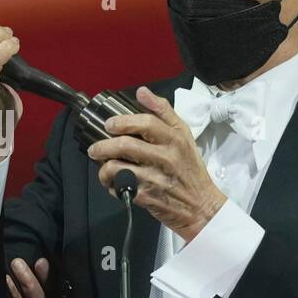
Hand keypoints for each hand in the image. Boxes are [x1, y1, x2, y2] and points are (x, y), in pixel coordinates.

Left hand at [86, 86, 227, 240]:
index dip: (122, 122)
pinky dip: (111, 186)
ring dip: (104, 169)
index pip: (145, 123)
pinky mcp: (147, 197)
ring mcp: (155, 178)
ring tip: (104, 168)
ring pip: (116, 168)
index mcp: (175, 139)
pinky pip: (118, 188)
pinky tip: (116, 184)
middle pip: (125, 145)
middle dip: (103, 146)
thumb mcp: (184, 135)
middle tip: (95, 149)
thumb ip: (163, 112)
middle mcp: (166, 157)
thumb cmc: (190, 169)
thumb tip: (142, 92)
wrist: (201, 206)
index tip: (109, 125)